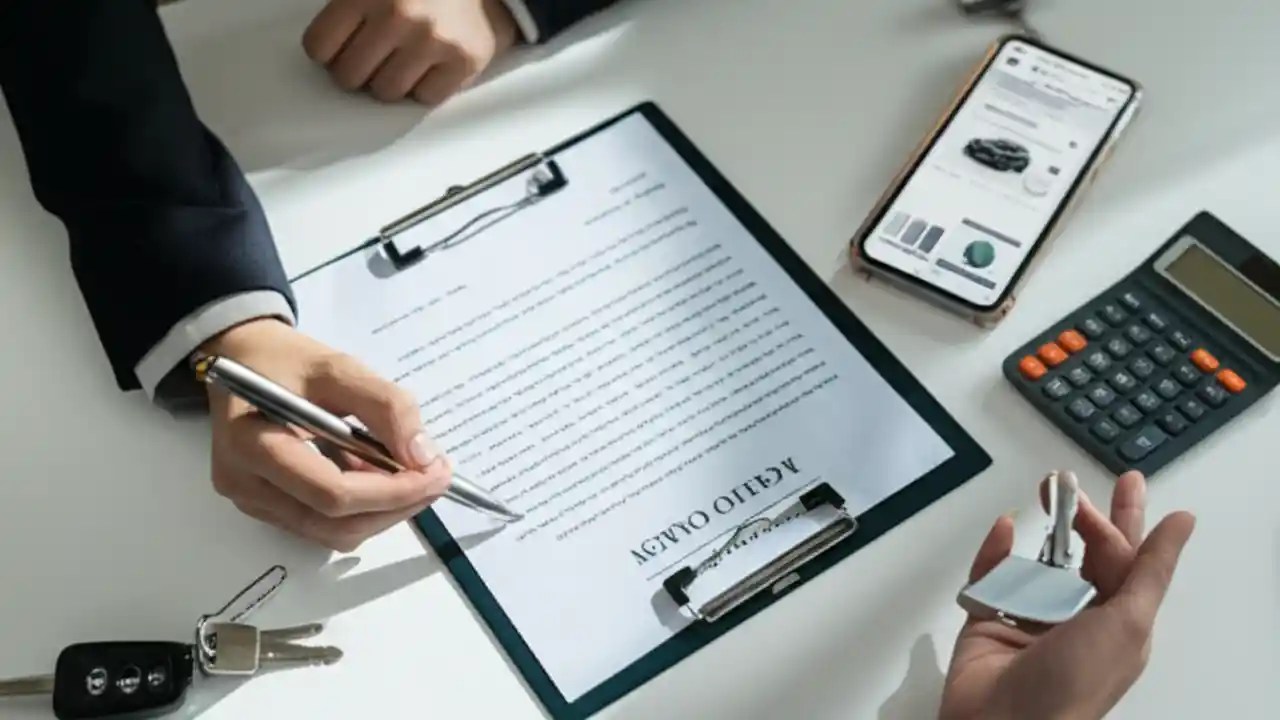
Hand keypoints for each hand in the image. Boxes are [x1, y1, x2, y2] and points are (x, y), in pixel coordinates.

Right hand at [199, 319, 450, 551]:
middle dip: (395, 506)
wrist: (241, 359)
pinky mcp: (264, 507)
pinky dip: (360, 508)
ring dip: (381, 510)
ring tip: (408, 474)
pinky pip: (321, 523)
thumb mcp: (340, 368)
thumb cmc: (286, 361)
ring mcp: (251, 501)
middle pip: (334, 524)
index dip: (392, 492)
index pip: (331, 493)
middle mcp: (245, 485)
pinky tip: (375, 476)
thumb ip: (386, 407)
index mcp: (252, 445)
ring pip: (331, 533)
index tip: (436, 473)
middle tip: (435, 477)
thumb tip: (423, 456)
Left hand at [301, 0, 517, 104]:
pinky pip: (425, 98)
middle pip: (348, 76)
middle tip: (373, 54)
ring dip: (390, 80)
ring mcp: (433, 40)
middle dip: (358, 69)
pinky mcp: (463, 60)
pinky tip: (430, 63)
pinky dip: (425, 86)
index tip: (341, 46)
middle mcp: (399, 14)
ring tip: (403, 57)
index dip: (328, 50)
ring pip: (385, 92)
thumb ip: (348, 7)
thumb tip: (324, 49)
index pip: (319, 47)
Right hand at [940, 471, 1195, 719]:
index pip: (1123, 562)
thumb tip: (1183, 521)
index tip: (1120, 485)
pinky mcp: (987, 620)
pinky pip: (990, 577)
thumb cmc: (1075, 682)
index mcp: (1115, 624)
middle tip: (1068, 482)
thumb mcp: (1129, 622)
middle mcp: (1075, 620)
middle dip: (1079, 518)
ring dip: (1037, 531)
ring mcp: (1029, 620)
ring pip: (1034, 564)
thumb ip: (1152, 568)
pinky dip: (994, 552)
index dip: (1121, 522)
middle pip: (1080, 557)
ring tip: (1039, 495)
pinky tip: (1002, 527)